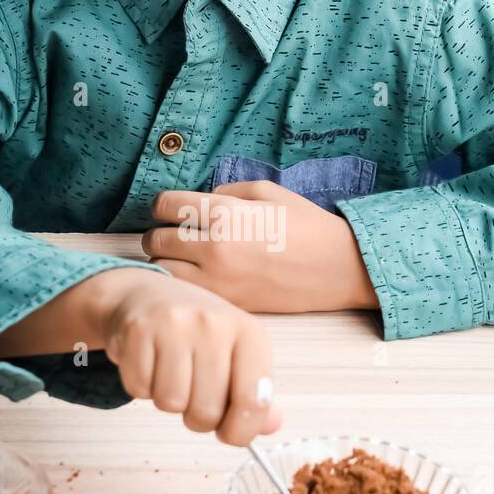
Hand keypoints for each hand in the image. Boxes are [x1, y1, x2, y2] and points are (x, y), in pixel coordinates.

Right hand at [89, 267, 282, 444]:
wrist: (149, 296)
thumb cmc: (199, 333)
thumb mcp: (237, 354)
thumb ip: (255, 394)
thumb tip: (271, 425)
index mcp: (249, 333)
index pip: (253, 400)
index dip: (240, 431)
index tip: (229, 434)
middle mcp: (215, 324)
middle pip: (207, 411)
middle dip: (198, 418)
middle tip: (193, 396)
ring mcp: (175, 324)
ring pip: (171, 404)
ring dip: (168, 402)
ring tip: (171, 376)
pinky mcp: (139, 330)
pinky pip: (139, 389)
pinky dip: (142, 387)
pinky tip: (150, 364)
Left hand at [141, 182, 379, 313]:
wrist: (337, 269)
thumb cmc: (307, 226)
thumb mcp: (268, 192)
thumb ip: (227, 190)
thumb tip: (202, 199)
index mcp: (224, 214)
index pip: (165, 206)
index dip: (163, 205)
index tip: (170, 208)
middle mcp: (214, 249)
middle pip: (156, 241)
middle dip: (160, 233)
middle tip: (173, 233)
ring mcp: (219, 281)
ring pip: (164, 272)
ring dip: (166, 262)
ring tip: (181, 258)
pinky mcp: (227, 303)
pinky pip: (186, 293)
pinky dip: (183, 285)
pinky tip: (196, 277)